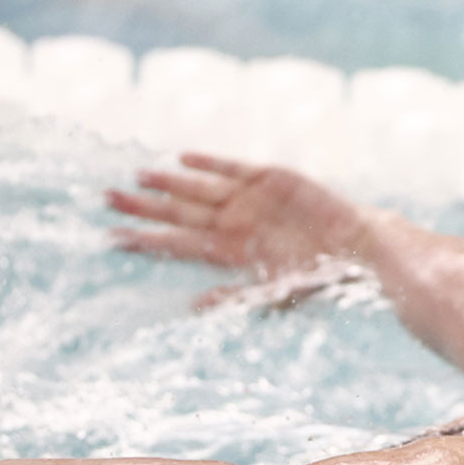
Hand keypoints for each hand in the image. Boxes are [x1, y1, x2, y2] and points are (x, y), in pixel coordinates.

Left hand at [107, 152, 369, 276]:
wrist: (357, 248)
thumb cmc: (318, 278)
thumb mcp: (275, 293)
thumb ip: (234, 296)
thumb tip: (194, 307)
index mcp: (229, 253)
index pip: (177, 246)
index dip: (146, 241)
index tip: (113, 239)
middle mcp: (232, 224)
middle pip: (178, 214)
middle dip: (143, 207)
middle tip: (106, 199)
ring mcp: (248, 199)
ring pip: (198, 189)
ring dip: (168, 183)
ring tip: (136, 177)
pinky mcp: (269, 177)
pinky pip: (231, 167)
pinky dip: (209, 163)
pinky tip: (183, 158)